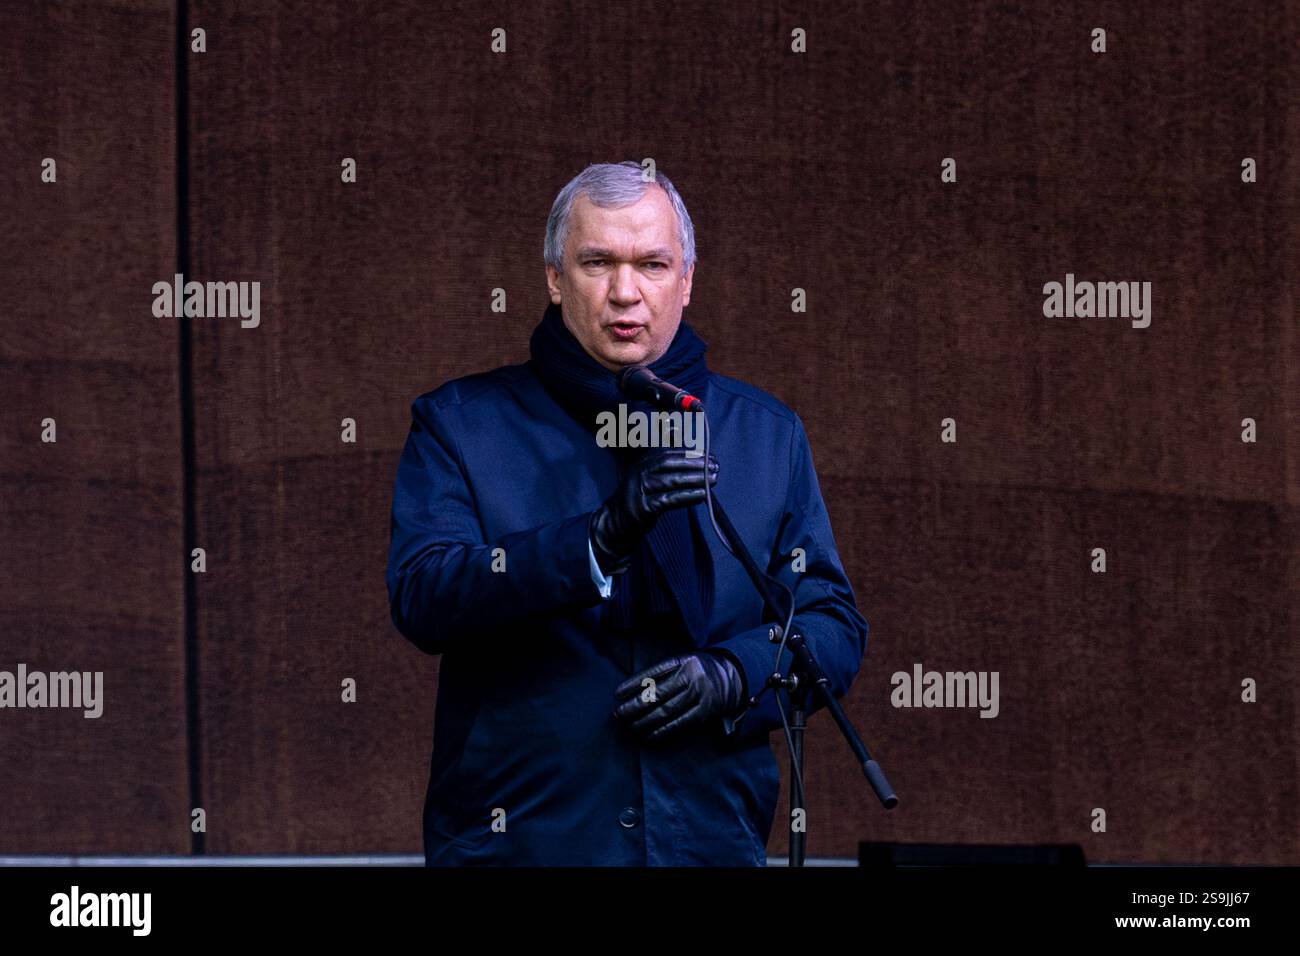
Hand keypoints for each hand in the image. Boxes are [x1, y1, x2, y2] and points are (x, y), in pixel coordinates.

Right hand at [589, 449, 717, 571]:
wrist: (616, 523)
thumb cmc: (640, 501)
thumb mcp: (648, 481)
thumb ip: (667, 471)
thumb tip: (696, 462)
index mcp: (642, 465)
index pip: (669, 455)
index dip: (690, 455)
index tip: (710, 456)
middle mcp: (639, 474)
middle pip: (669, 465)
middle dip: (694, 464)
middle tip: (715, 466)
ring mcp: (639, 491)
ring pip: (670, 482)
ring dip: (694, 479)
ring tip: (713, 480)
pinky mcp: (642, 508)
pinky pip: (669, 500)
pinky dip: (687, 497)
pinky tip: (701, 496)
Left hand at [612, 651, 744, 742]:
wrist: (732, 677)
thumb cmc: (698, 670)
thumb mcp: (683, 662)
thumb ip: (663, 672)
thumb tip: (633, 689)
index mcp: (683, 661)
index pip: (652, 673)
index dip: (633, 684)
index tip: (617, 694)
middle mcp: (692, 677)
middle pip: (658, 694)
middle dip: (635, 706)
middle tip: (619, 713)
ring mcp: (700, 695)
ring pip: (667, 711)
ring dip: (645, 720)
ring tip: (630, 726)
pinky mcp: (705, 711)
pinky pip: (680, 723)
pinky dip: (663, 730)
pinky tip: (649, 734)